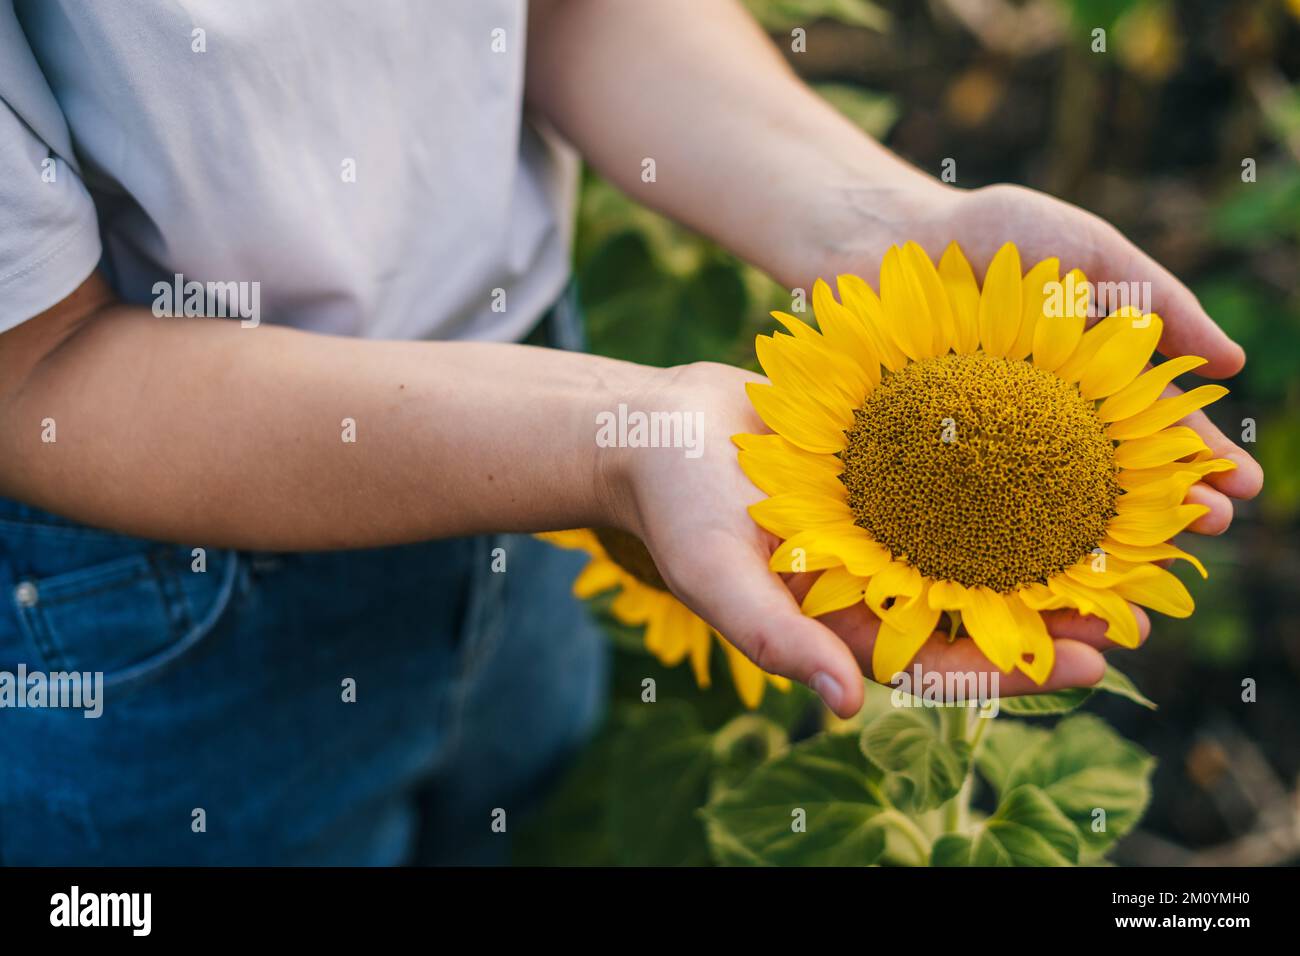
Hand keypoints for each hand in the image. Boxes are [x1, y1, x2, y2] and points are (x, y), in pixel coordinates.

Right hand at [603, 362, 1157, 718]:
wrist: (660, 427)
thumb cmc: (676, 507)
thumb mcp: (715, 573)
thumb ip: (774, 636)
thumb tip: (841, 706)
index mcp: (843, 623)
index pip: (940, 663)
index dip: (1013, 671)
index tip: (1087, 665)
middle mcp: (876, 580)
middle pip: (979, 609)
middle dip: (1052, 615)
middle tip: (1133, 610)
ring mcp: (886, 523)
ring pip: (981, 545)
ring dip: (1046, 547)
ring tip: (1121, 538)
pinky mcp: (890, 466)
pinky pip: (961, 478)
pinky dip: (1013, 475)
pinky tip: (1066, 451)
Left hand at [852, 182, 1264, 519]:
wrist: (892, 239)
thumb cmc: (997, 237)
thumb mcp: (1089, 253)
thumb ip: (1157, 299)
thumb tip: (1233, 361)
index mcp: (1094, 376)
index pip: (1159, 424)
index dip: (1200, 456)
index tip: (1240, 486)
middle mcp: (1050, 418)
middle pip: (1116, 473)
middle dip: (1168, 504)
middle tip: (1210, 527)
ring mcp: (995, 442)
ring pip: (1057, 501)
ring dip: (1104, 533)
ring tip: (1150, 557)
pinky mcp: (937, 457)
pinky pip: (980, 505)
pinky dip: (1013, 535)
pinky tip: (1046, 560)